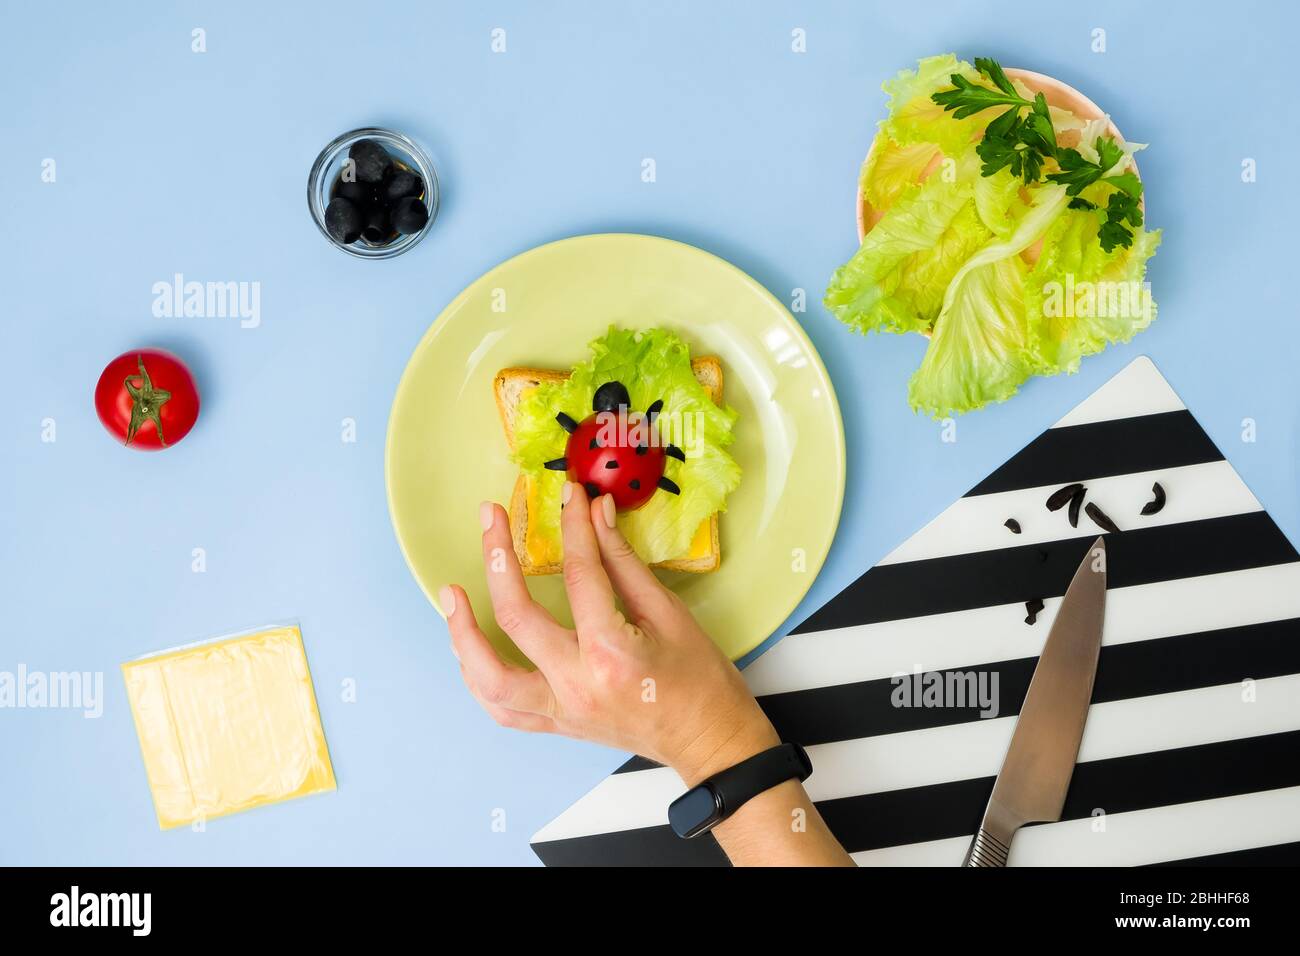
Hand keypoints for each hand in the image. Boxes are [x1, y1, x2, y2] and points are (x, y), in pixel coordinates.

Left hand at [442, 481, 777, 782]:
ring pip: (489, 677)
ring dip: (463, 633)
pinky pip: (501, 708)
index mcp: (611, 652)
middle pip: (517, 617)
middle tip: (489, 518)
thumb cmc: (700, 679)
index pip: (578, 574)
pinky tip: (467, 645)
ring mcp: (562, 710)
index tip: (568, 495)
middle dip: (498, 559)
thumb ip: (624, 562)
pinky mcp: (556, 724)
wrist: (710, 740)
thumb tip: (596, 514)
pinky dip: (477, 676)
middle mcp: (577, 684)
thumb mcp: (669, 613)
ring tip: (451, 594)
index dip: (571, 526)